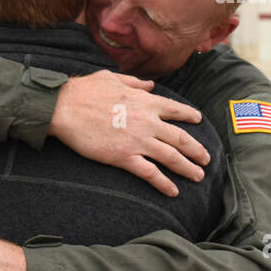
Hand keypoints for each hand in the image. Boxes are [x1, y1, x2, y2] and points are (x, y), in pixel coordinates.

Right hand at [49, 69, 208, 196]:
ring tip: (198, 176)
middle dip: (197, 150)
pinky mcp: (123, 157)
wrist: (64, 107)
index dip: (190, 116)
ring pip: (171, 157)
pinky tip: (173, 192)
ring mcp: (137, 140)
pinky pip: (150, 173)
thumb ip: (135, 82)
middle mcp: (148, 121)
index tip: (198, 121)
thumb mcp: (112, 78)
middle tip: (206, 158)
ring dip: (187, 168)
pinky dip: (163, 183)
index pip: (176, 110)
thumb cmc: (84, 90)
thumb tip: (150, 84)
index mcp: (146, 101)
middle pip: (181, 138)